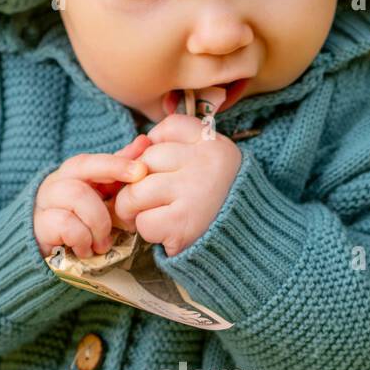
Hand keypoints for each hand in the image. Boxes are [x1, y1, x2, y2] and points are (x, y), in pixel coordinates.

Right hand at [33, 136, 150, 259]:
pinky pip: (67, 224)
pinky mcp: (39, 225)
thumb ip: (120, 172)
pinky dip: (83, 240)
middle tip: (131, 203)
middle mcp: (58, 180)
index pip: (96, 158)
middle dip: (111, 177)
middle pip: (82, 166)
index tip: (142, 170)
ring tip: (103, 244)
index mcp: (74, 173)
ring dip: (98, 223)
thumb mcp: (101, 198)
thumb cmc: (79, 222)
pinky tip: (85, 251)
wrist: (47, 253)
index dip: (119, 162)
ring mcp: (46, 201)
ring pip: (77, 195)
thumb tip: (145, 142)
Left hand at [112, 114, 241, 256]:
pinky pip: (144, 221)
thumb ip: (167, 150)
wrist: (245, 241)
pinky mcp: (183, 223)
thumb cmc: (215, 203)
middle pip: (144, 161)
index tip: (165, 169)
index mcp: (212, 144)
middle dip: (137, 183)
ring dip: (135, 210)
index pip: (167, 128)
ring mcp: (193, 192)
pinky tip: (166, 232)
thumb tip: (123, 155)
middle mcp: (204, 163)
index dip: (155, 147)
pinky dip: (148, 230)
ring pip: (135, 192)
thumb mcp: (203, 164)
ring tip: (153, 216)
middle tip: (152, 200)